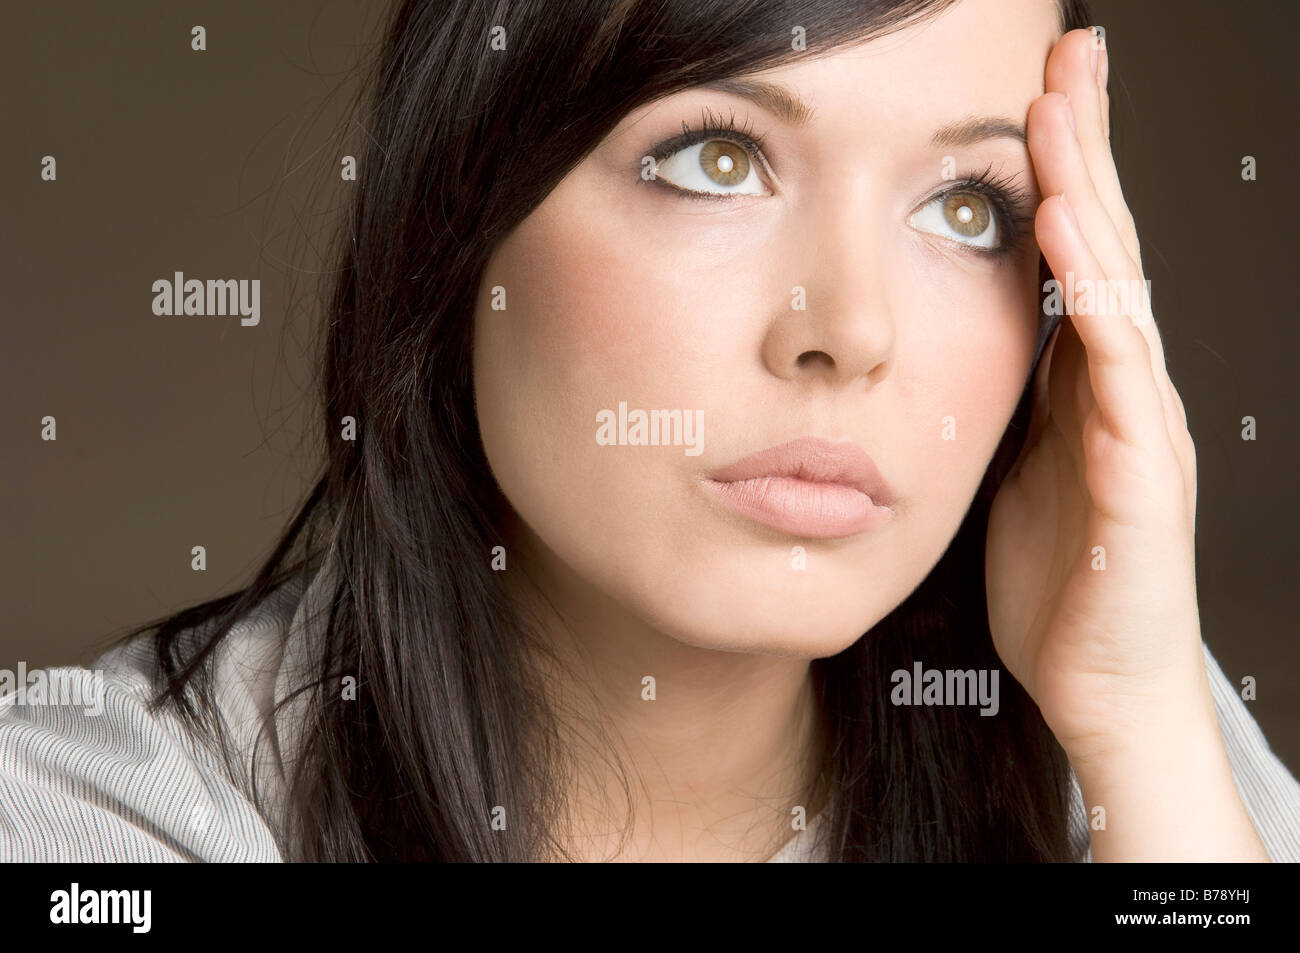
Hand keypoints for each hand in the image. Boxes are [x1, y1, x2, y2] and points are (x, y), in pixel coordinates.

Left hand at [985, 27, 1207, 768]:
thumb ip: (1002, 396)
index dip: (1058, 169)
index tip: (1032, 90)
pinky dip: (1102, 305)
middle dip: (1086, 148)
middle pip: (1107, 245)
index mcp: (1083, 382)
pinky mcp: (1143, 478)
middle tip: (1067, 55)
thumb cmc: (1055, 582)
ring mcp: (1142, 426)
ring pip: (1121, 291)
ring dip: (1094, 199)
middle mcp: (1122, 388)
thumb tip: (959, 335)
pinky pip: (1123, 377)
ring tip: (1064, 116)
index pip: (1073, 254)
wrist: (1100, 683)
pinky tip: (1078, 246)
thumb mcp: (1011, 465)